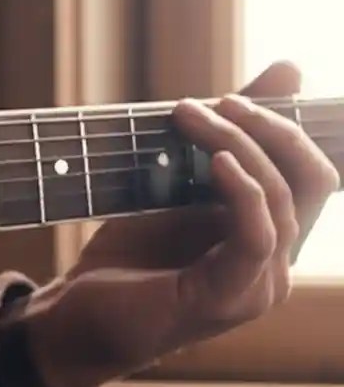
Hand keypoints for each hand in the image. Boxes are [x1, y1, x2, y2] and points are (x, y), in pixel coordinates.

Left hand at [9, 62, 339, 386]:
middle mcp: (275, 264)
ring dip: (235, 145)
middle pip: (311, 178)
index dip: (287, 124)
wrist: (75, 318)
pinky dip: (242, 192)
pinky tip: (213, 161)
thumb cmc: (126, 257)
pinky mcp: (227, 298)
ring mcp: (258, 285)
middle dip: (270, 127)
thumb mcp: (176, 184)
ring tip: (186, 115)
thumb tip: (292, 68)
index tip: (236, 93)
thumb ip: (225, 137)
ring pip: (279, 198)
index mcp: (269, 236)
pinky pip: (258, 236)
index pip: (312, 171)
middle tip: (216, 101)